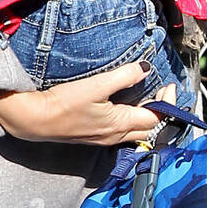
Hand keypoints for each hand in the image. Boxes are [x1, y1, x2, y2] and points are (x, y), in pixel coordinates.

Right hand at [0, 64, 177, 144]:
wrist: (36, 120)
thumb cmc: (64, 104)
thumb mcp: (96, 86)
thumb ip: (123, 76)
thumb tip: (145, 68)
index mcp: (120, 125)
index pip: (156, 118)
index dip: (168, 102)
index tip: (170, 85)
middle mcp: (116, 136)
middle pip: (150, 128)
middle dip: (161, 111)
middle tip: (163, 91)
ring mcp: (105, 139)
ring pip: (137, 132)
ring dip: (147, 116)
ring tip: (149, 97)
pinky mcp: (95, 136)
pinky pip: (124, 132)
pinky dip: (133, 120)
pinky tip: (127, 107)